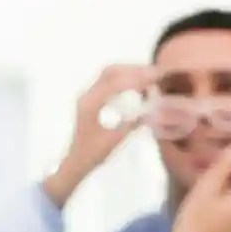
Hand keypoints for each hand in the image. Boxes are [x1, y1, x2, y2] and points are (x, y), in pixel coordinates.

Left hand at [42, 65, 158, 206]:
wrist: (75, 162)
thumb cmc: (93, 155)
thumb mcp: (115, 140)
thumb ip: (131, 123)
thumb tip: (150, 109)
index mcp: (90, 104)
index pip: (115, 83)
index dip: (137, 78)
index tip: (155, 77)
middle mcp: (87, 95)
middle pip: (111, 72)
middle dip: (134, 69)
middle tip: (155, 73)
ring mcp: (88, 95)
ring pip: (109, 74)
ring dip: (129, 72)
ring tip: (149, 76)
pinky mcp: (91, 99)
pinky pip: (108, 82)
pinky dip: (124, 80)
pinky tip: (137, 86)